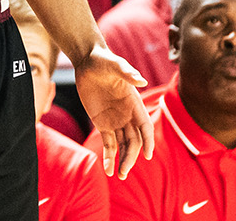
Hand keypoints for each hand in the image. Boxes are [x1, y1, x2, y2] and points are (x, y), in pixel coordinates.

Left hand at [74, 45, 152, 178]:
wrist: (88, 62)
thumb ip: (127, 73)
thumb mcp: (114, 64)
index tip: (148, 155)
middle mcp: (128, 115)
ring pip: (123, 146)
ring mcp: (116, 121)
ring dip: (122, 161)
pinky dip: (109, 157)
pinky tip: (108, 170)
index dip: (148, 141)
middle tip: (124, 172)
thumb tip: (141, 80)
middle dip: (131, 157)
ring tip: (119, 175)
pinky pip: (108, 144)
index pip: (145, 127)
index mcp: (134, 103)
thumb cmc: (104, 60)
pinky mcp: (102, 124)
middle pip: (134, 141)